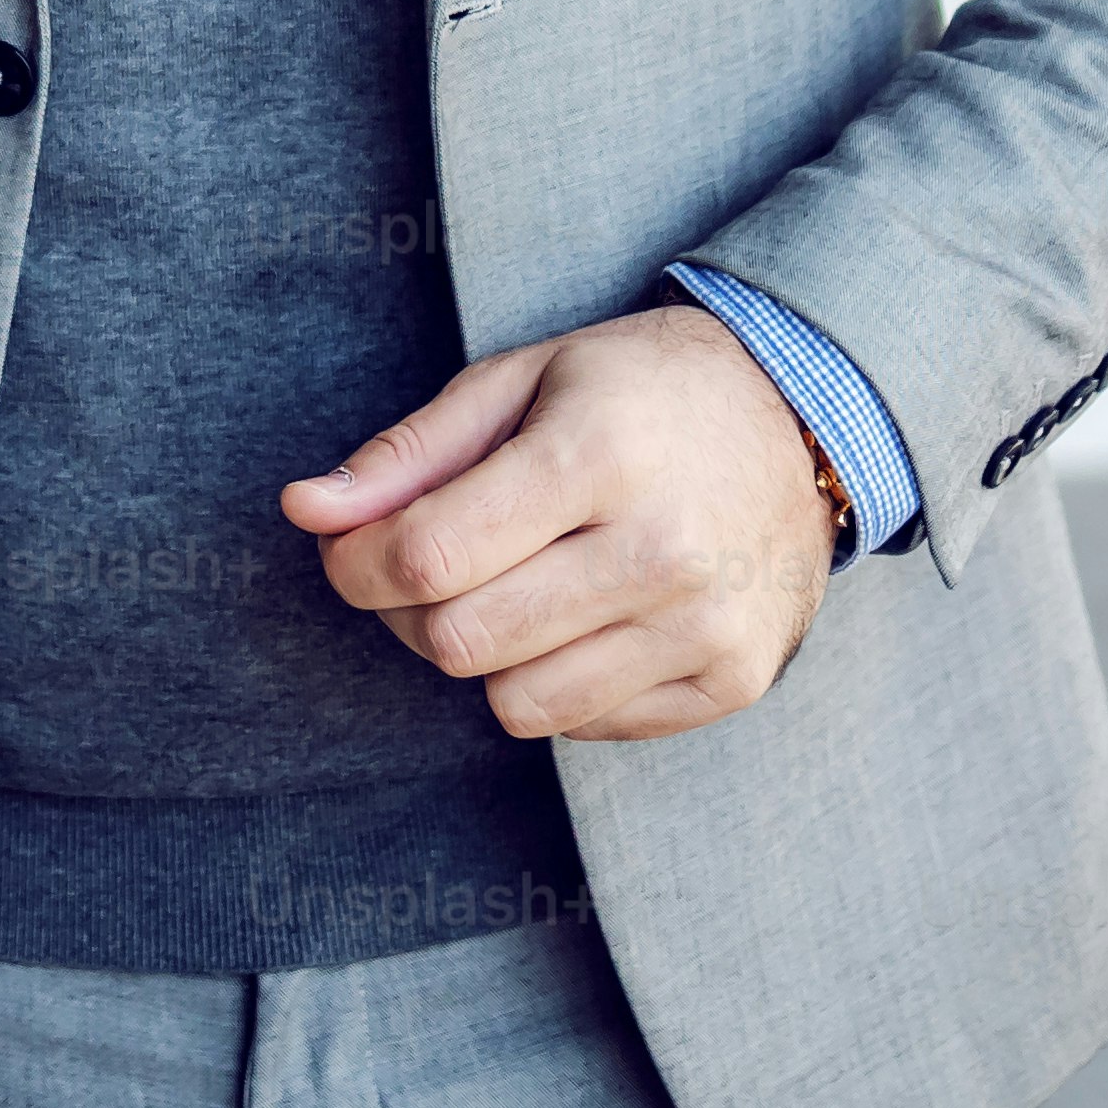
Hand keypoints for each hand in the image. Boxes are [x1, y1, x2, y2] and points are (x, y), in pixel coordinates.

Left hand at [282, 305, 834, 745]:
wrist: (802, 416)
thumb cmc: (636, 393)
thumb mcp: (519, 382)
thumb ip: (407, 454)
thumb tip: (304, 512)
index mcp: (598, 456)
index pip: (430, 557)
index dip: (360, 566)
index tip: (353, 551)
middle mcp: (661, 550)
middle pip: (461, 642)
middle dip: (410, 613)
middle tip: (425, 570)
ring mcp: (705, 626)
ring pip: (517, 704)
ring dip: (484, 655)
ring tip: (509, 590)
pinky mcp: (732, 679)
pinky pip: (586, 726)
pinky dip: (557, 683)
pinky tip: (583, 616)